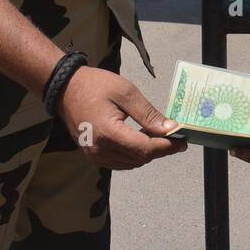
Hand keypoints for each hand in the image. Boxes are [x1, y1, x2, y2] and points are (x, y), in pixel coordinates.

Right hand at [58, 67, 185, 169]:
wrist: (66, 88)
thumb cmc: (96, 85)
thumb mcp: (126, 93)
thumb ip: (149, 114)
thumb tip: (171, 129)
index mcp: (108, 133)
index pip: (145, 149)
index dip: (167, 147)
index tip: (183, 141)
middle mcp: (100, 149)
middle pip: (140, 158)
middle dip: (160, 150)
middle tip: (175, 137)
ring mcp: (94, 155)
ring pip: (131, 163)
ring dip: (148, 153)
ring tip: (159, 136)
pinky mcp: (93, 155)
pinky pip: (120, 162)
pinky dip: (134, 155)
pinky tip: (141, 139)